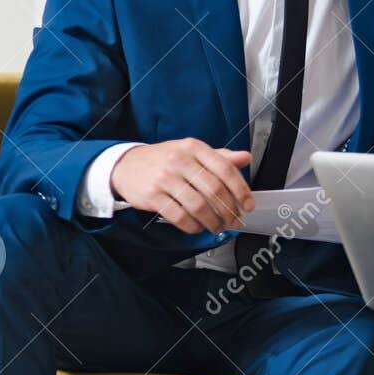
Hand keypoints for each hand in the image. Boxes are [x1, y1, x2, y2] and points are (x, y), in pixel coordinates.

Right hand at [110, 139, 253, 233]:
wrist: (126, 165)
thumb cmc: (165, 160)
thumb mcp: (192, 152)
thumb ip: (220, 156)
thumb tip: (245, 158)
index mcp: (194, 148)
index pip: (225, 169)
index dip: (240, 190)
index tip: (247, 205)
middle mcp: (180, 160)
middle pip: (214, 190)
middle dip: (229, 211)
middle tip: (234, 221)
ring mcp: (165, 178)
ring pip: (198, 206)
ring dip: (212, 221)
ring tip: (217, 226)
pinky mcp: (152, 196)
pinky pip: (179, 216)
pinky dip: (192, 226)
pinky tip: (197, 227)